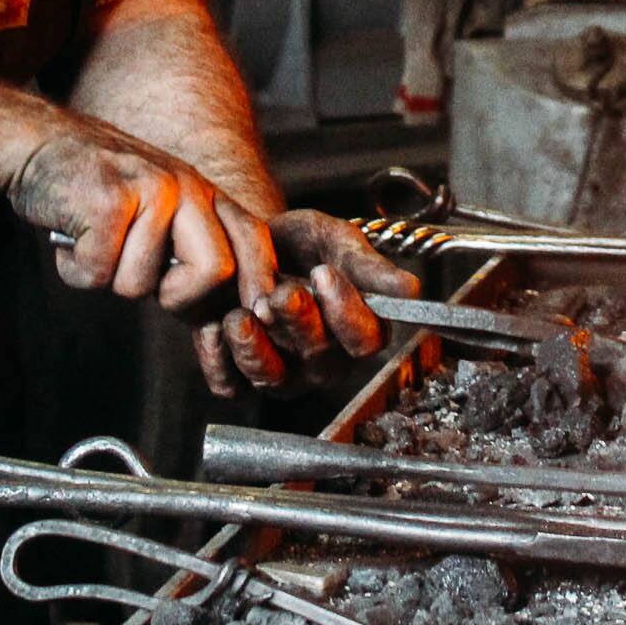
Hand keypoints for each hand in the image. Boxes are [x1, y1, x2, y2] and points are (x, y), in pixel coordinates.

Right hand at [8, 122, 242, 312]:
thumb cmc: (96, 192)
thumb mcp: (156, 212)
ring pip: (141, 284)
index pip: (253, 237)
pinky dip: (75, 268)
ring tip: (93, 240)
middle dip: (176, 298)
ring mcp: (150, 189)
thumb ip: (187, 251)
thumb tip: (217, 314)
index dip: (259, 281)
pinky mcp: (109, 199)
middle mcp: (185, 186)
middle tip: (141, 283)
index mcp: (202, 193)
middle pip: (214, 271)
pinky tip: (70, 233)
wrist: (38, 144)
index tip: (255, 314)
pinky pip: (98, 273)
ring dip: (107, 277)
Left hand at [192, 208, 420, 396]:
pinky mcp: (241, 380)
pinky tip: (215, 325)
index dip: (346, 311)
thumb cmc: (300, 243)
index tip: (324, 274)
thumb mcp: (335, 240)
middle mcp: (323, 361)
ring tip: (241, 314)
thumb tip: (410, 291)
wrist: (249, 239)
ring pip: (273, 379)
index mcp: (356, 330)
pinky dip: (218, 357)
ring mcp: (283, 375)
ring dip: (254, 346)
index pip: (365, 340)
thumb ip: (368, 266)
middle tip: (281, 292)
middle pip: (319, 358)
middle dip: (298, 323)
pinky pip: (230, 385)